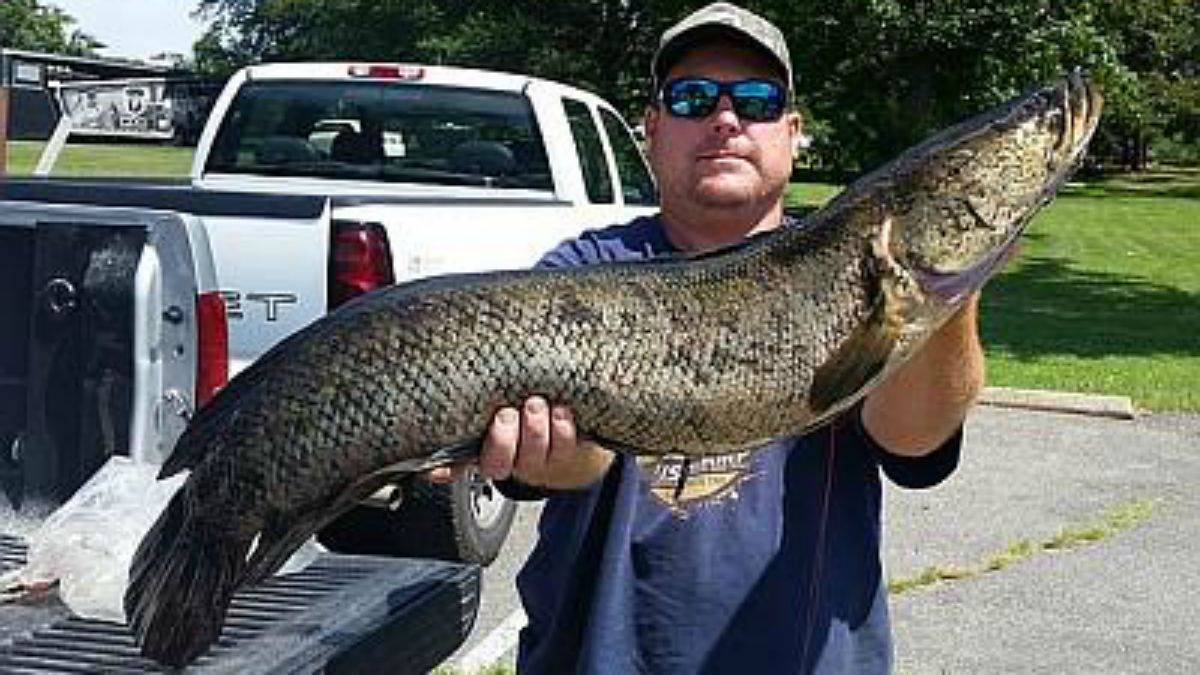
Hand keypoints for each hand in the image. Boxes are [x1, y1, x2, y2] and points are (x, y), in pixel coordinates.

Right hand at [426, 396, 613, 489]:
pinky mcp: (565, 455)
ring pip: (531, 457)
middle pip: (496, 463)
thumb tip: (445, 388)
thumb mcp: (498, 395)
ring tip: (536, 405)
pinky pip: (563, 449)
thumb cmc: (526, 402)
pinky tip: (560, 412)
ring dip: (533, 430)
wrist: (573, 420)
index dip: (444, 469)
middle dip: (501, 439)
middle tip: (506, 414)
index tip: (435, 469)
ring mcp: (536, 460)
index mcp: (482, 445)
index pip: (455, 463)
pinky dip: (562, 429)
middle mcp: (507, 459)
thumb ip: (479, 391)